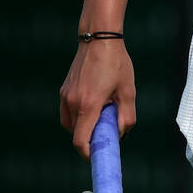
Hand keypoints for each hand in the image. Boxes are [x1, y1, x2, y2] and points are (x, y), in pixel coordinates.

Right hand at [59, 41, 135, 160]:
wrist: (99, 37)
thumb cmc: (116, 62)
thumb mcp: (128, 90)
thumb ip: (126, 116)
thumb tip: (121, 133)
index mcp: (88, 105)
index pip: (80, 141)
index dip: (87, 153)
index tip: (97, 155)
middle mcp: (72, 102)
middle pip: (75, 134)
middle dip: (89, 138)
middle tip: (106, 130)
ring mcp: (65, 95)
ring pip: (70, 123)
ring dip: (83, 126)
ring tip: (101, 114)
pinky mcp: (64, 89)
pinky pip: (67, 111)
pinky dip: (78, 116)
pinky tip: (93, 104)